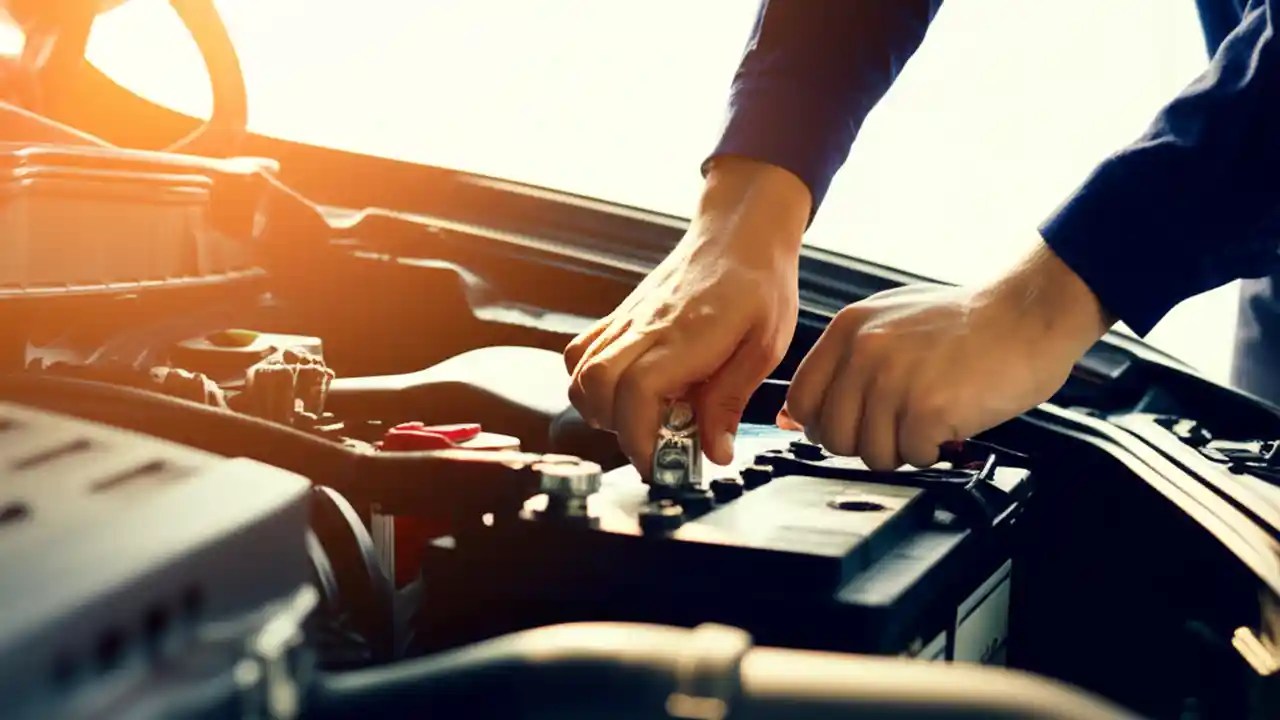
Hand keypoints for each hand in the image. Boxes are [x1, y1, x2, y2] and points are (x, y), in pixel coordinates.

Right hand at [564, 157, 810, 476]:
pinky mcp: (619, 316)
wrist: (740, 229)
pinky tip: (627, 393)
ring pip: (579, 373)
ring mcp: (627, 319)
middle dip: (618, 430)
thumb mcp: (766, 347)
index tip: (661, 463)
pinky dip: (590, 384)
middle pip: (595, 385)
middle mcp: (646, 325)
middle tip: (656, 446)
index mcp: (688, 334)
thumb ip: (731, 400)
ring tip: (642, 420)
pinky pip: (580, 353)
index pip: (637, 391)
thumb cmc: (759, 283)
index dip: (640, 437)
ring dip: (600, 410)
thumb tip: (714, 453)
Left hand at [780, 242, 1113, 469]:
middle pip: (833, 436)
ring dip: (904, 448)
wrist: (1030, 311)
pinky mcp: (926, 407)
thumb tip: (794, 417)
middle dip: (867, 442)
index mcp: (849, 329)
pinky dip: (935, 450)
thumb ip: (846, 363)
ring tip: (932, 419)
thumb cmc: (970, 323)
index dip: (825, 425)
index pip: (801, 400)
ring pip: (871, 453)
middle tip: (903, 426)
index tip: (854, 426)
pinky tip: (951, 423)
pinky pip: (913, 456)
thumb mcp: (892, 323)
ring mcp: (893, 379)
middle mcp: (863, 351)